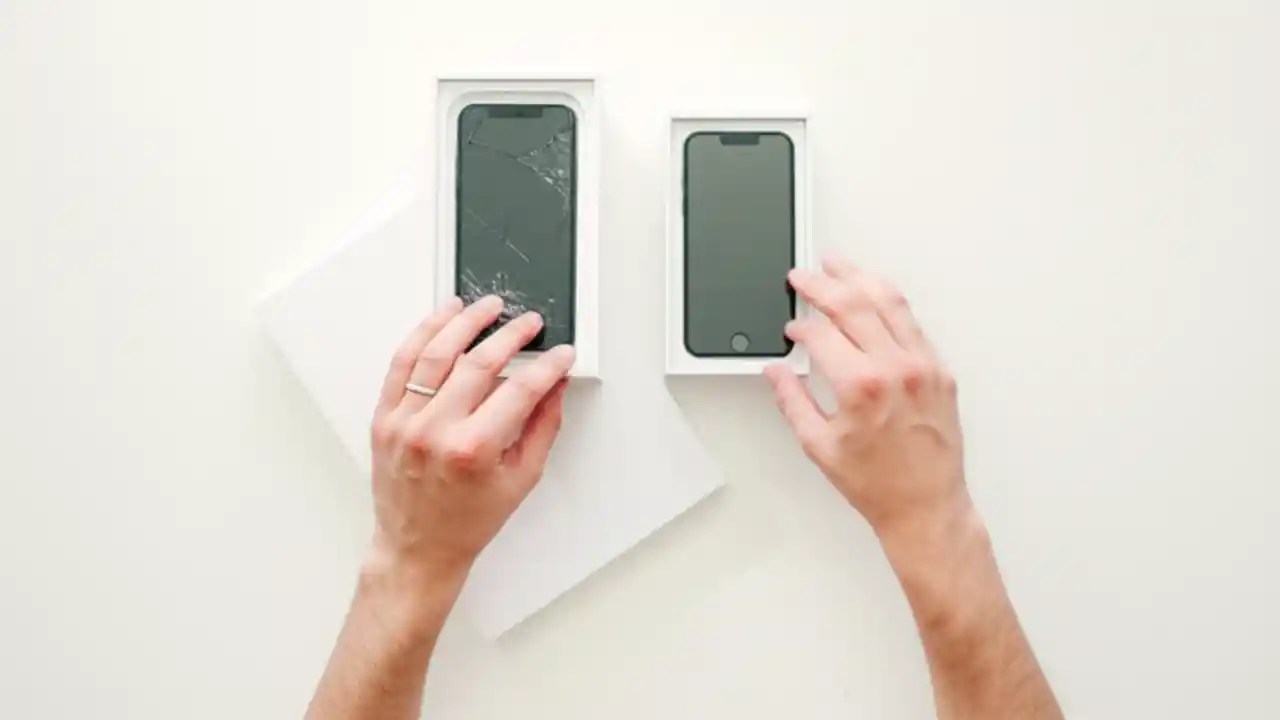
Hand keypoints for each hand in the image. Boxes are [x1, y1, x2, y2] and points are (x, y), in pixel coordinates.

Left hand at [367, 295, 574, 581]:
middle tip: (529, 323)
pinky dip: (422, 335)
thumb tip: (555, 386)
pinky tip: (442, 319)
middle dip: (511, 336)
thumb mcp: (521, 478)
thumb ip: (542, 426)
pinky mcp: (384, 419)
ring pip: (436, 353)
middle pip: (479, 363)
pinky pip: (401, 365)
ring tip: (486, 306)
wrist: (418, 548)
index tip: (560, 354)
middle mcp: (435, 432)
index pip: (520, 389)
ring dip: (464, 322)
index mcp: (473, 450)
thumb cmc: (467, 521)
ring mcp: (404, 422)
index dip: (547, 366)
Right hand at [765, 258, 967, 540]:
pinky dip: (890, 303)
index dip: (800, 326)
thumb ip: (791, 401)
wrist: (926, 505)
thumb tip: (776, 373)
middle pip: (854, 303)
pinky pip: (913, 324)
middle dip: (823, 283)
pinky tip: (875, 297)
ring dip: (860, 277)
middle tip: (804, 275)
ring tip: (840, 266)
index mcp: (861, 386)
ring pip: (890, 302)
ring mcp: (923, 366)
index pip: (822, 333)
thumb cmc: (878, 484)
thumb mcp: (819, 445)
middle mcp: (896, 369)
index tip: (792, 330)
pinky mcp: (940, 371)